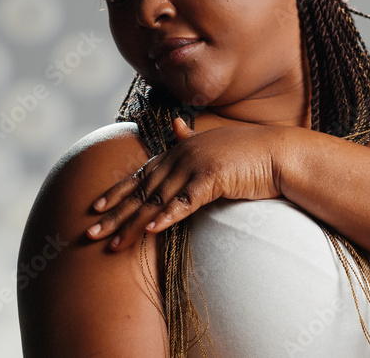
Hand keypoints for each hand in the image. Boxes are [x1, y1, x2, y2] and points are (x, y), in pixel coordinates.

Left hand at [86, 116, 285, 250]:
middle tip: (90, 233)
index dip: (117, 192)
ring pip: (156, 201)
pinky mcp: (212, 178)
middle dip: (114, 213)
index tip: (96, 208)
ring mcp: (195, 166)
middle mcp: (182, 155)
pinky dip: (166, 216)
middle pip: (141, 190)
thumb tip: (176, 126)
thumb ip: (191, 138)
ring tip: (113, 244)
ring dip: (133, 224)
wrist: (279, 154)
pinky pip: (184, 202)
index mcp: (180, 150)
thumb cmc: (249, 152)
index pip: (141, 174)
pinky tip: (150, 230)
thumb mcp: (214, 143)